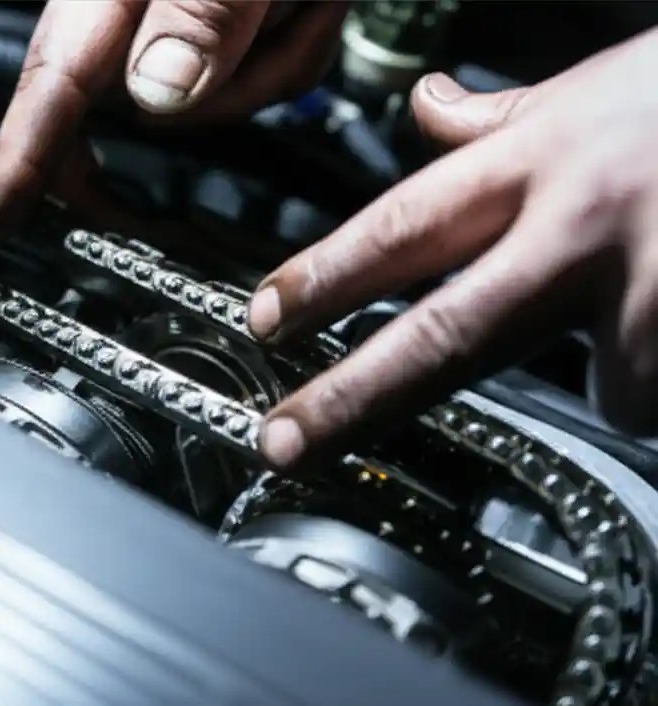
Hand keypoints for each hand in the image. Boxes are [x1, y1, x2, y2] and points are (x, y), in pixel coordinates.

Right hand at [0, 0, 347, 248]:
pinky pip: (256, 75)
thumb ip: (199, 7)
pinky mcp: (224, 19)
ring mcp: (179, 13)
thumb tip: (156, 97)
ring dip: (277, 55)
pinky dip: (296, 44)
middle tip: (273, 18)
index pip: (49, 85)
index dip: (16, 165)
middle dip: (227, 85)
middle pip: (147, 109)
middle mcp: (132, 3)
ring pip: (214, 100)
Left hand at [250, 28, 657, 470]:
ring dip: (630, 365)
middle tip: (281, 444)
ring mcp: (654, 289)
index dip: (323, 277)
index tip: (264, 319)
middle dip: (350, 399)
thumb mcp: (603, 83)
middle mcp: (580, 224)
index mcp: (541, 156)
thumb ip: (507, 113)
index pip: (400, 225)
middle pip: (439, 333)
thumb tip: (431, 112)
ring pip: (604, 388)